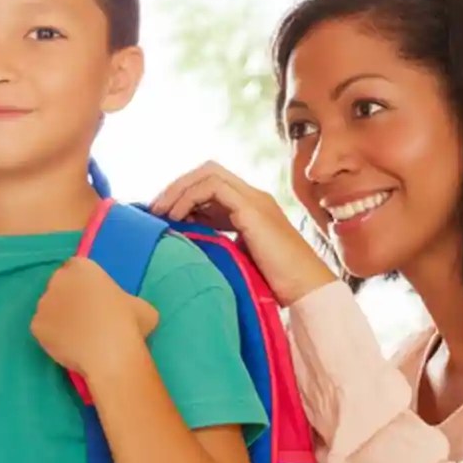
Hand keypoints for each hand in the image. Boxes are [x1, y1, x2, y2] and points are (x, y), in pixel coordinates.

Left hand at [31, 257, 159, 374]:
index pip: (77, 268)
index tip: (93, 298)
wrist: (110, 353)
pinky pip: (43, 329)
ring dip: (59, 317)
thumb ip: (125, 300)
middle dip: (68, 297)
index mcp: (83, 267)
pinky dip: (52, 336)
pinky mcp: (35, 325)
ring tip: (76, 336)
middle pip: (60, 285)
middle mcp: (58, 279)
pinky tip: (68, 346)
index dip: (83, 283)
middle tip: (84, 317)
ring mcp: (44, 302)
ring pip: (49, 308)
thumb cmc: (128, 323)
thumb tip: (123, 308)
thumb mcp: (140, 304)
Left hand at [150, 161, 335, 305]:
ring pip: (208, 172)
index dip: (184, 194)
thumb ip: (217, 244)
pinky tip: (177, 217)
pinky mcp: (252, 209)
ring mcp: (254, 200)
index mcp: (251, 208)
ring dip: (178, 189)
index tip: (164, 215)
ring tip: (161, 212)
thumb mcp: (237, 259)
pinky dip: (189, 197)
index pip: (212, 184)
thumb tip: (185, 243)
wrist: (307, 291)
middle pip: (207, 171)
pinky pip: (212, 187)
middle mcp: (253, 197)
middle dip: (177, 186)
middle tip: (155, 209)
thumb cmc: (275, 285)